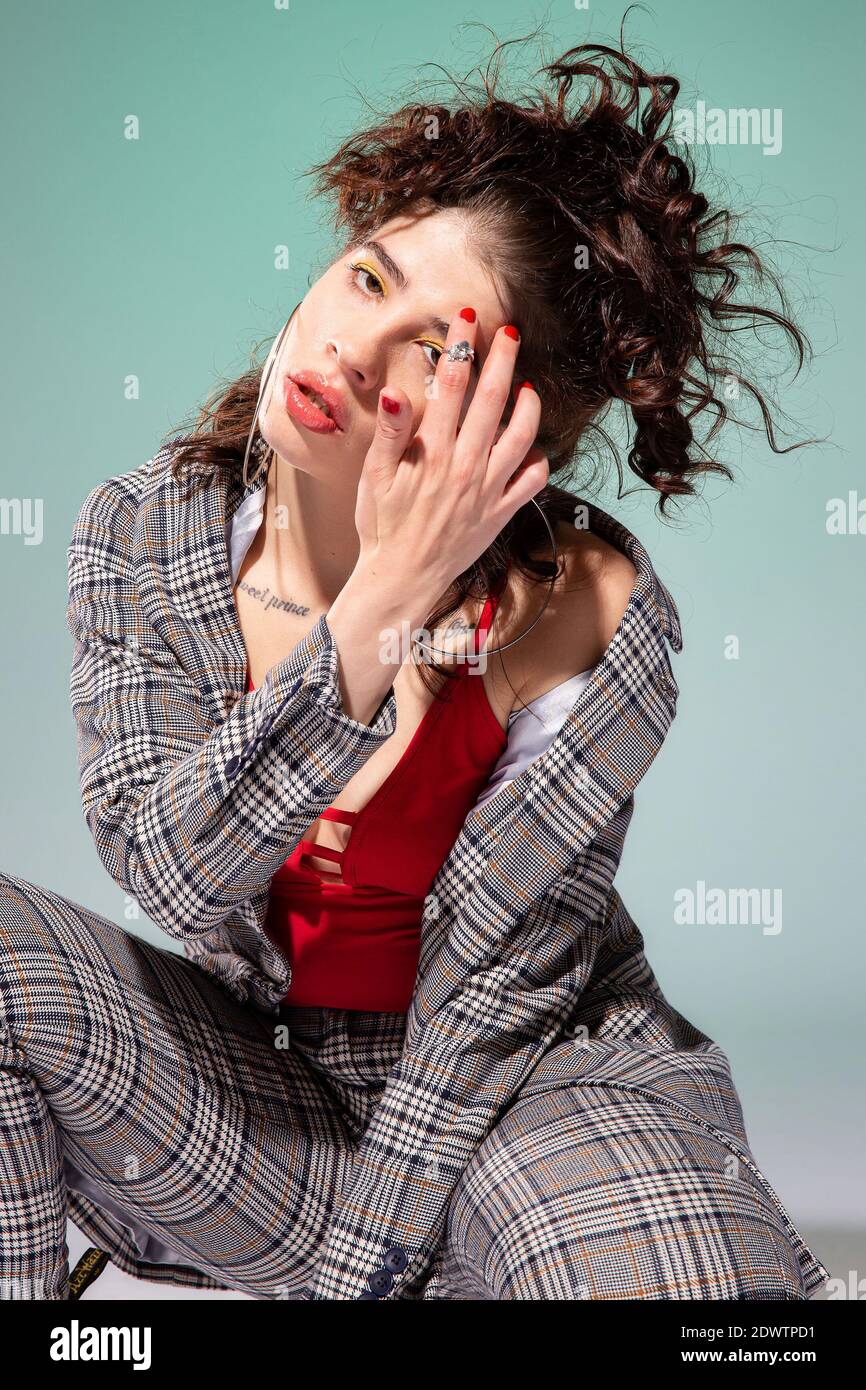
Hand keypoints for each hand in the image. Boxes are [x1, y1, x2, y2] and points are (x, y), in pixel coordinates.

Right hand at [354, 308, 548, 602]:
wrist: (402, 577)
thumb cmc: (382, 526)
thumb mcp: (374, 477)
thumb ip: (390, 433)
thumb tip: (395, 393)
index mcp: (432, 452)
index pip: (450, 386)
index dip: (461, 348)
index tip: (467, 321)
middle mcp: (466, 466)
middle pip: (492, 400)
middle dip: (502, 360)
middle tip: (510, 333)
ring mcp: (488, 489)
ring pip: (522, 436)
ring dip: (528, 405)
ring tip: (528, 386)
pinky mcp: (501, 512)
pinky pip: (532, 481)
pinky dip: (538, 460)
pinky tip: (533, 446)